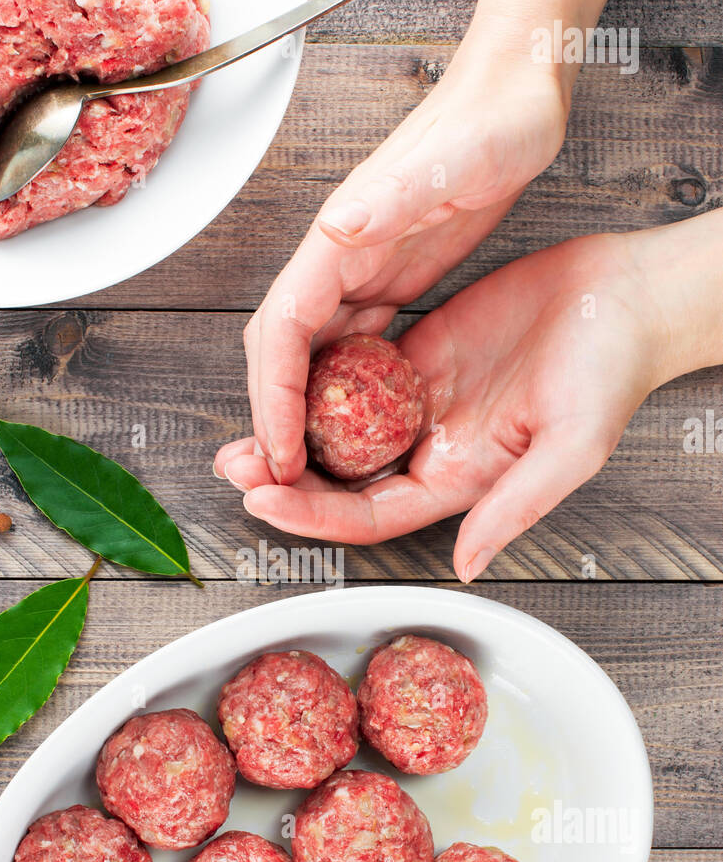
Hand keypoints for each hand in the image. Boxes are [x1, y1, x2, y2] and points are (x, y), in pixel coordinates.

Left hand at [216, 232, 668, 580]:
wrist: (630, 299)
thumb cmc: (612, 375)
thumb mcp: (571, 449)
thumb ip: (514, 507)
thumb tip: (466, 563)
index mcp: (457, 481)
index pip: (368, 513)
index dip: (312, 513)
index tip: (262, 497)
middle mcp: (432, 449)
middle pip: (341, 479)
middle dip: (283, 478)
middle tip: (231, 464)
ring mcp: (423, 402)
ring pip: (339, 429)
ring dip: (289, 431)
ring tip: (239, 432)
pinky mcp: (422, 352)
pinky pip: (357, 369)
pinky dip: (318, 376)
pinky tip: (281, 374)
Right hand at [217, 31, 569, 486]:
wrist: (515, 92)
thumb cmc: (489, 121)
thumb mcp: (451, 161)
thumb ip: (394, 196)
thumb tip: (339, 227)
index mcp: (338, 241)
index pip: (283, 332)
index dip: (272, 399)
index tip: (279, 453)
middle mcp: (338, 259)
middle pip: (281, 351)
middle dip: (271, 417)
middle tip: (277, 479)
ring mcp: (361, 271)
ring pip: (309, 355)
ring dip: (299, 411)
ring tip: (302, 470)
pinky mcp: (389, 280)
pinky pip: (348, 346)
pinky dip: (339, 390)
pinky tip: (353, 423)